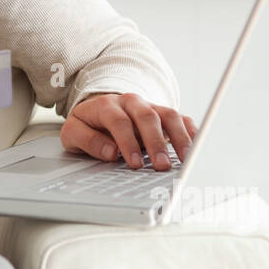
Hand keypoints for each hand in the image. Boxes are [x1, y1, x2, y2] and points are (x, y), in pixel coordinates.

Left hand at [60, 92, 197, 170]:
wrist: (97, 110)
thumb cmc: (87, 125)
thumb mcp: (73, 132)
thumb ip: (87, 140)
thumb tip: (109, 152)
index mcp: (106, 106)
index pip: (119, 121)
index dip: (127, 142)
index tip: (133, 163)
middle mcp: (130, 103)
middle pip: (147, 117)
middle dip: (155, 142)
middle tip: (160, 165)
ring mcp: (149, 107)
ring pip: (168, 115)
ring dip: (178, 138)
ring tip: (184, 159)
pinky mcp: (162, 114)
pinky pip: (181, 119)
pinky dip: (190, 132)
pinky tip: (196, 147)